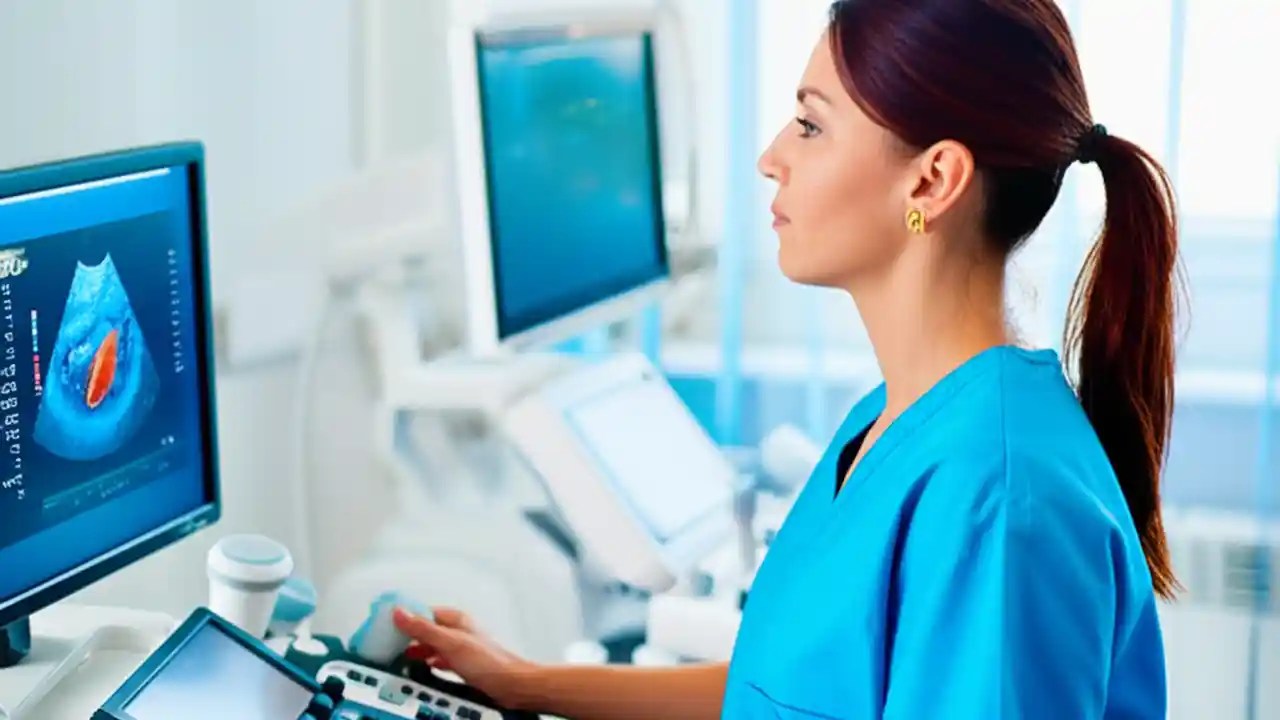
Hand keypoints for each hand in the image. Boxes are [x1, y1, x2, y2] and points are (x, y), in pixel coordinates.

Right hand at [392, 606, 536, 708]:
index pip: (423, 611)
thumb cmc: (488, 662)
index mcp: (455, 619)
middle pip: (426, 627)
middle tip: (387, 640)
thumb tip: (400, 612)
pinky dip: (429, 661)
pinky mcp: (464, 663)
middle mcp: (458, 630)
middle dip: (408, 633)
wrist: (511, 684)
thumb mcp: (450, 643)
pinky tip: (424, 666)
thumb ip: (424, 629)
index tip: (385, 621)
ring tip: (399, 654)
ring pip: (432, 644)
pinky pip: (441, 658)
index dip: (404, 615)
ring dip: (417, 648)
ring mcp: (461, 647)